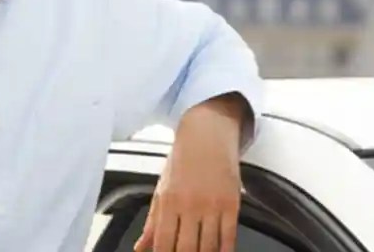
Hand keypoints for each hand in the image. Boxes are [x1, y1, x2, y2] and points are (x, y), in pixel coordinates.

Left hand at [134, 95, 248, 251]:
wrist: (208, 134)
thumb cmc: (183, 160)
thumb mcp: (162, 189)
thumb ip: (152, 222)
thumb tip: (141, 247)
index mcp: (168, 202)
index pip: (163, 243)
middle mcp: (190, 205)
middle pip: (187, 249)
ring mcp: (212, 205)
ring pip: (209, 247)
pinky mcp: (232, 203)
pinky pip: (229, 237)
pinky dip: (225, 251)